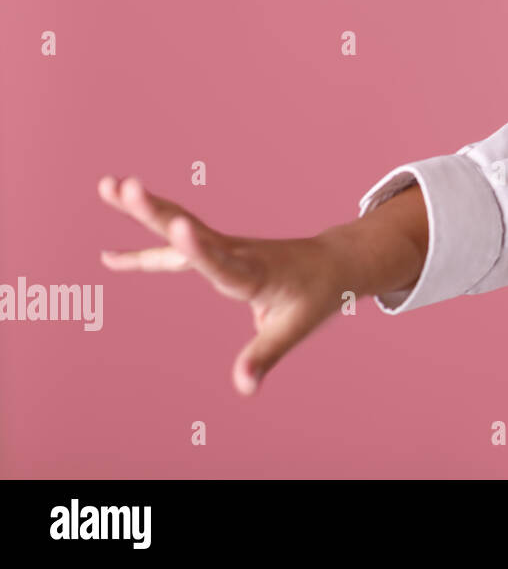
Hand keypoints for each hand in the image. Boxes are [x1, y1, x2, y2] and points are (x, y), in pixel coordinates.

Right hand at [98, 174, 348, 396]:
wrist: (333, 263)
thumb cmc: (315, 296)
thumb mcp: (294, 328)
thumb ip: (264, 355)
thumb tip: (244, 388)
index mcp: (254, 273)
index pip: (222, 262)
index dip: (200, 249)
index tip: (181, 228)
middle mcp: (235, 252)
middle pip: (190, 231)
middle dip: (156, 211)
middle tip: (124, 186)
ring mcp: (225, 246)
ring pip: (179, 225)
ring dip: (144, 209)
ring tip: (107, 185)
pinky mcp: (218, 248)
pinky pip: (177, 243)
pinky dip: (145, 249)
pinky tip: (109, 257)